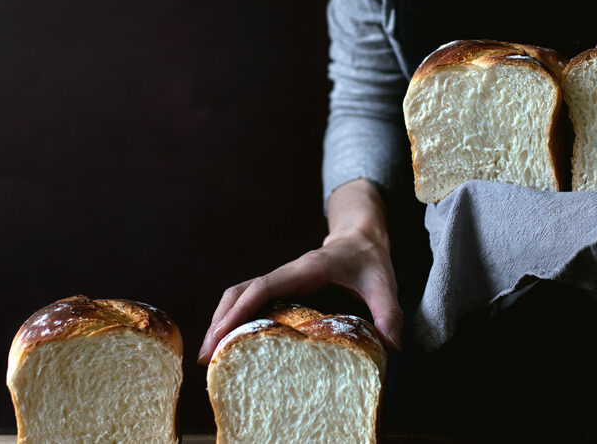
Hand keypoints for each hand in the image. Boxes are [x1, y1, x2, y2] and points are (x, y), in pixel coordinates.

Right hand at [196, 179, 401, 363]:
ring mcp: (281, 281)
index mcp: (305, 270)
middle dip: (219, 321)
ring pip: (239, 296)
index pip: (263, 288)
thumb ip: (389, 314)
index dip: (239, 311)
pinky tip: (232, 346)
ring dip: (221, 321)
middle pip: (239, 292)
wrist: (362, 238)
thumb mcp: (385, 285)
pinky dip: (234, 320)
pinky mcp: (281, 289)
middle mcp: (286, 274)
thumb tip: (391, 347)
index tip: (220, 335)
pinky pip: (250, 302)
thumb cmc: (370, 261)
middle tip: (205, 358)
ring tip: (211, 358)